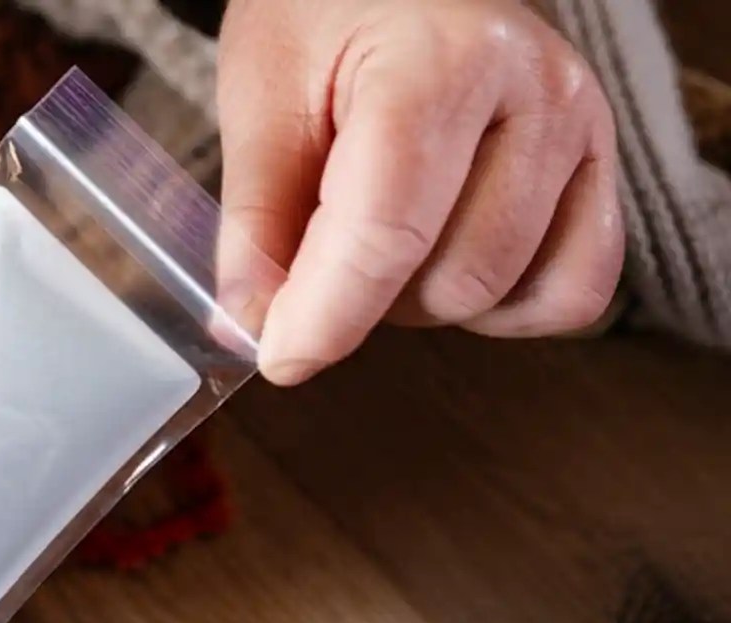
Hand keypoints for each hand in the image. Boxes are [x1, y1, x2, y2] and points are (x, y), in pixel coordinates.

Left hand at [216, 0, 624, 384]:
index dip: (326, 314)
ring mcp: (582, 132)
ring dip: (424, 301)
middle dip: (366, 297)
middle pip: (450, 279)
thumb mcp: (263, 98)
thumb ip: (257, 219)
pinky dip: (504, 306)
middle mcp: (535, 93)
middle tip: (325, 243)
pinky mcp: (601, 169)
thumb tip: (252, 325)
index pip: (387, 228)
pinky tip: (450, 260)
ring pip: (501, 294)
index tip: (279, 356)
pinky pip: (573, 292)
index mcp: (441, 60)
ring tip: (385, 235)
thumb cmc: (324, 17)